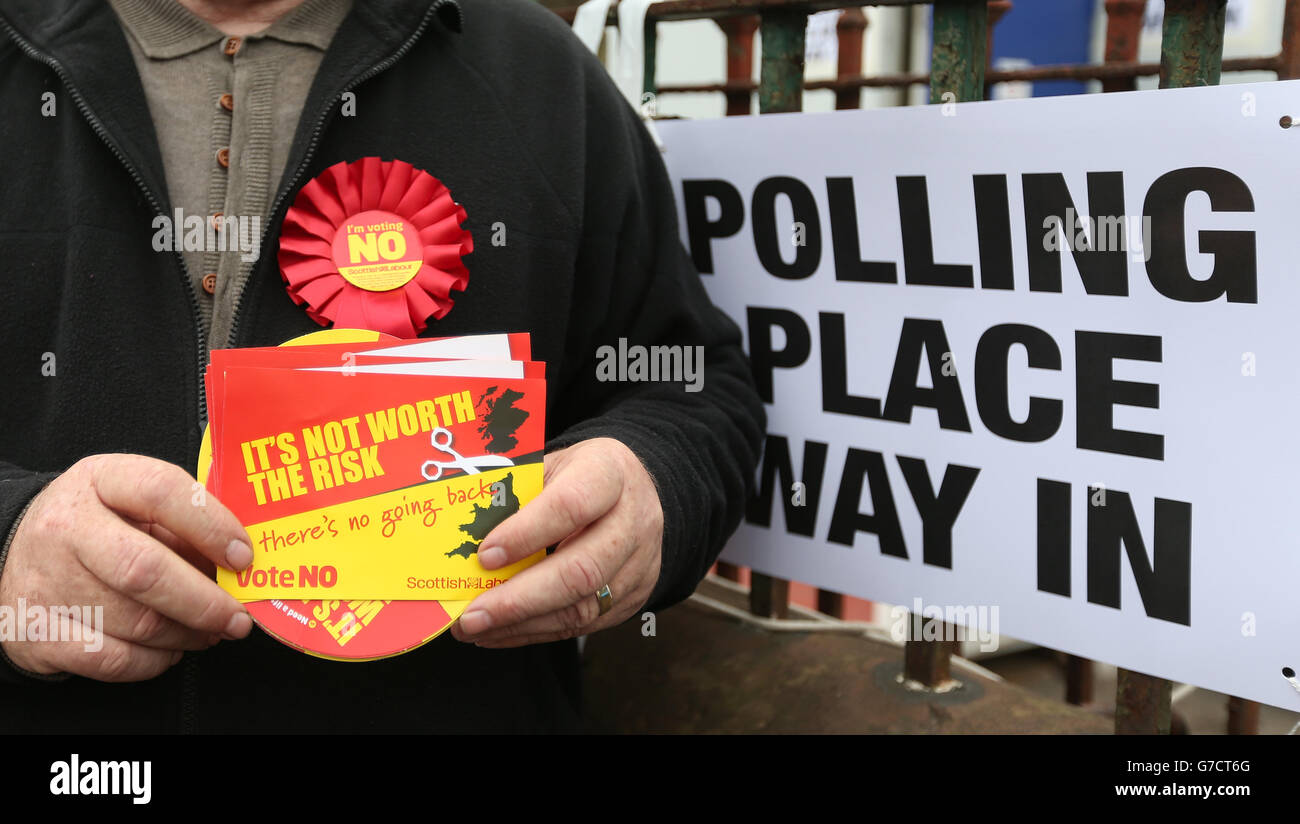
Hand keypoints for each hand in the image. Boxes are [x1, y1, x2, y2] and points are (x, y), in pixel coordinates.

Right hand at [0, 454, 254, 680]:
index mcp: (100, 481)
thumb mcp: (134, 505)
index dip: (212, 526)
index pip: (162, 491)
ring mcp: (48, 582)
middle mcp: (67, 528)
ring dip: (188, 634)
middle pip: (147, 571)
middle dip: (206, 601)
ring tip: (210, 631)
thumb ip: (184, 526)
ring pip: (138, 623)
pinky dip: (154, 661)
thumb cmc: (95, 528)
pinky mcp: (40, 634)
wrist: (12, 557)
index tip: (244, 557)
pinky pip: (114, 659)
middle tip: (238, 617)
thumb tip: (240, 565)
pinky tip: (170, 650)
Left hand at [450, 438, 662, 647]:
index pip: (571, 506)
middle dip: (519, 599)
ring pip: (583, 607)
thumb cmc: (579, 476)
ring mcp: (639, 563)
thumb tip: (464, 536)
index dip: (526, 534)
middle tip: (471, 615)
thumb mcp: (550, 466)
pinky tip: (502, 631)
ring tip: (476, 628)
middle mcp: (633, 520)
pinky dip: (536, 631)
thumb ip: (516, 495)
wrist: (634, 491)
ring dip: (522, 624)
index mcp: (609, 473)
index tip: (484, 556)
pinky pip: (583, 625)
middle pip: (581, 570)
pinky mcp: (633, 597)